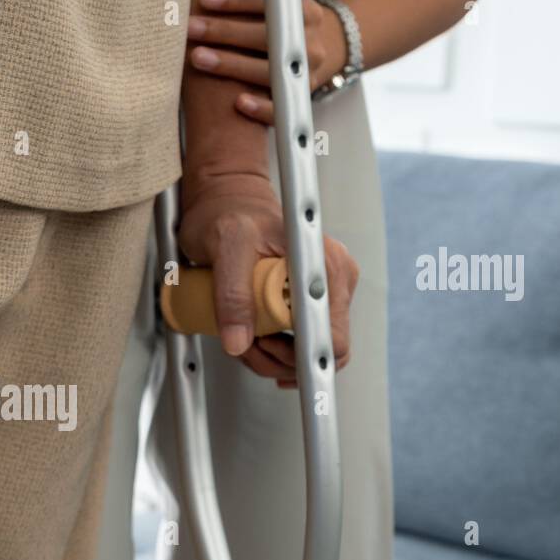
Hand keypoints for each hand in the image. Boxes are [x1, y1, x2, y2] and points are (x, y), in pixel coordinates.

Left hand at [178, 173, 357, 384]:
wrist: (227, 200)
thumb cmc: (229, 213)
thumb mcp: (226, 248)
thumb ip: (232, 294)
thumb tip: (239, 341)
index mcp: (326, 266)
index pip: (332, 336)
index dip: (300, 357)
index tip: (267, 351)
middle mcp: (333, 281)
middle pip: (321, 351)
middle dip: (277, 359)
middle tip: (243, 339)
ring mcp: (323, 293)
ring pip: (307, 353)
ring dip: (270, 358)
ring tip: (242, 334)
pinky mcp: (308, 303)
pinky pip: (298, 343)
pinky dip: (272, 351)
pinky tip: (252, 338)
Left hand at [186, 0, 349, 125]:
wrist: (320, 59)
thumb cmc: (288, 27)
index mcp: (305, 11)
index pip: (270, 2)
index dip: (237, 0)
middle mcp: (308, 42)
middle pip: (264, 36)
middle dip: (225, 31)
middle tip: (191, 28)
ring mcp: (306, 73)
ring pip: (267, 71)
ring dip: (231, 65)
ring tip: (197, 59)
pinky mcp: (299, 100)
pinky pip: (282, 109)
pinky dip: (261, 107)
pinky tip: (238, 102)